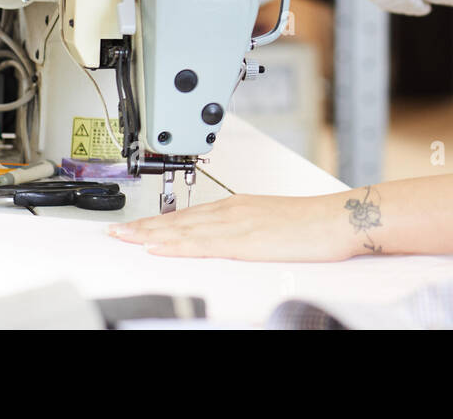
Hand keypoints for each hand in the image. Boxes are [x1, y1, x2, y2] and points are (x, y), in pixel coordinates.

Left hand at [107, 192, 357, 261]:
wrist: (337, 219)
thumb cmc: (313, 223)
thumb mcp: (272, 221)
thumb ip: (247, 230)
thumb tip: (231, 242)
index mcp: (238, 206)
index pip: (190, 215)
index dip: (159, 221)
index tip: (136, 226)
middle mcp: (232, 211)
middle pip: (180, 220)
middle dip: (145, 226)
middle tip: (115, 233)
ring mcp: (236, 224)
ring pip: (184, 229)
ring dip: (151, 234)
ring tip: (125, 239)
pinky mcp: (244, 240)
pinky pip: (201, 243)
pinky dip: (175, 244)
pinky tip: (157, 246)